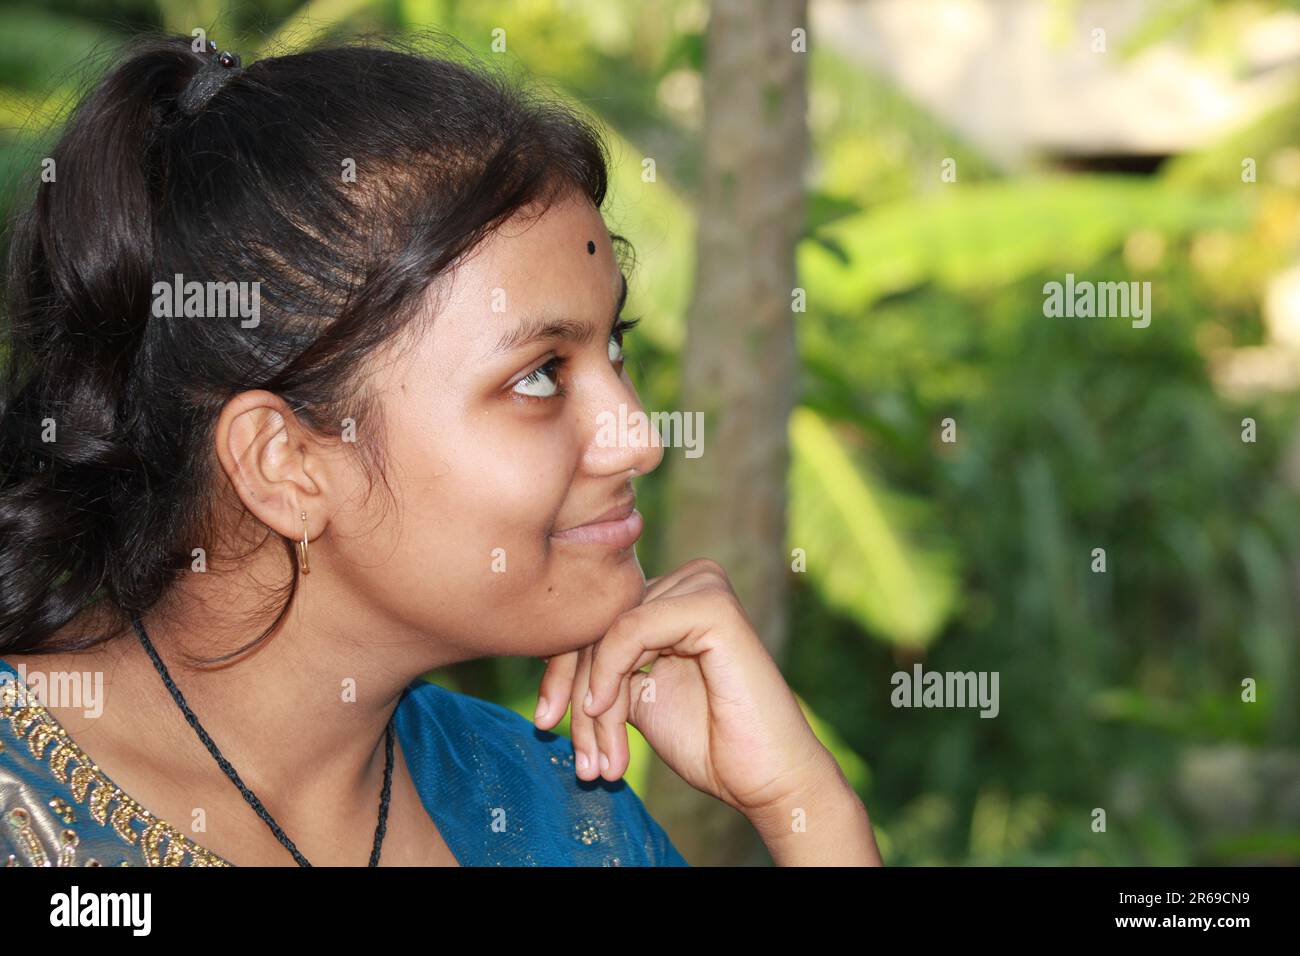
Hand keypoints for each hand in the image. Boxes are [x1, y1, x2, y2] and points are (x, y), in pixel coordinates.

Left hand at [533, 558, 840, 819]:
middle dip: (574, 692)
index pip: (596, 617)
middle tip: (576, 757)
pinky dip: (609, 674)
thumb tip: (545, 648)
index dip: (562, 670)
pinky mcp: (713, 606)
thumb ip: (603, 665)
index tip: (544, 723)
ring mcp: (703, 586)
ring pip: (609, 631)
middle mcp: (689, 579)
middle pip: (598, 622)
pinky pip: (631, 629)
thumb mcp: (636, 696)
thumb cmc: (709, 743)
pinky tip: (603, 713)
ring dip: (594, 702)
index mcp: (674, 594)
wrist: (766, 780)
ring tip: (599, 760)